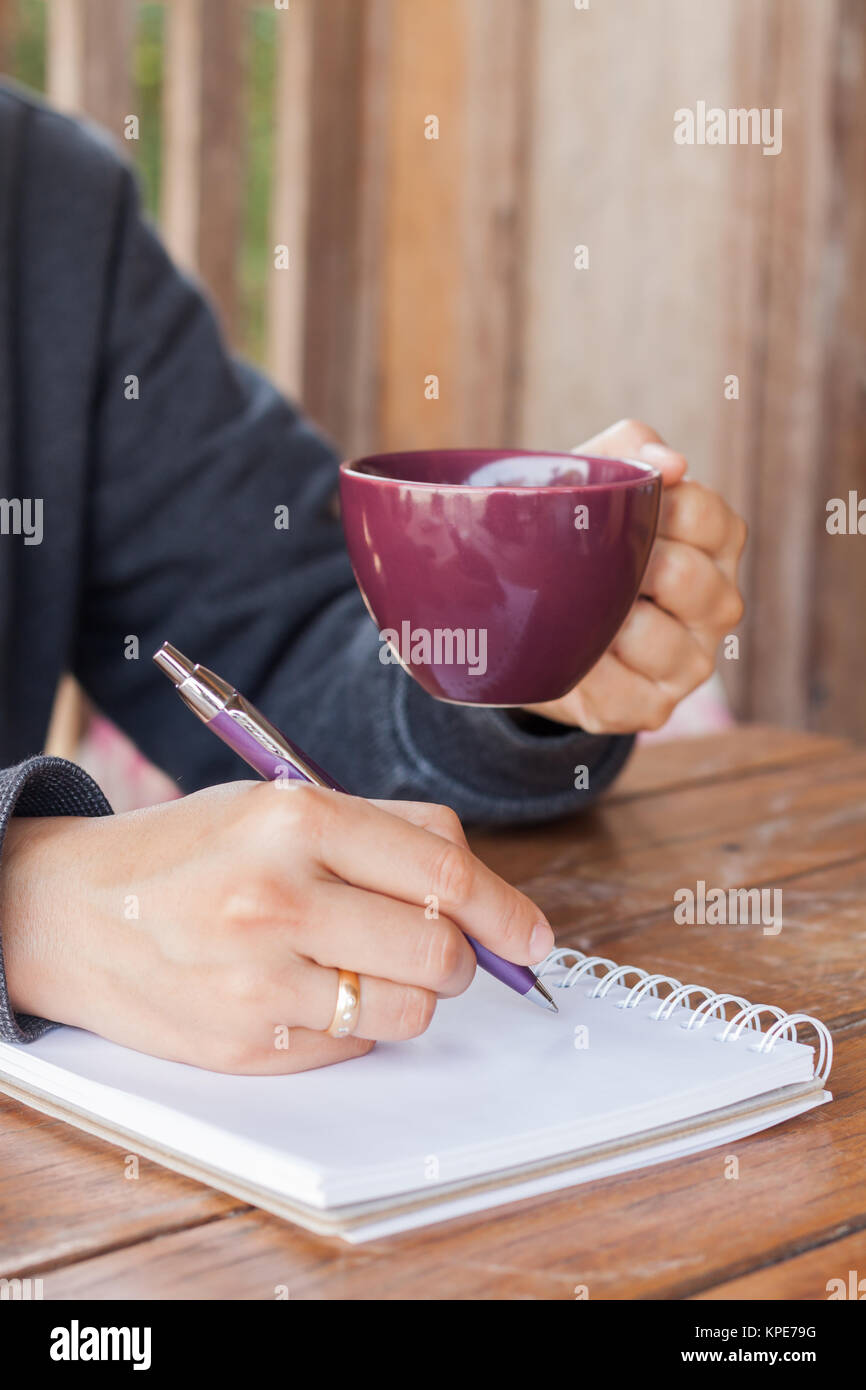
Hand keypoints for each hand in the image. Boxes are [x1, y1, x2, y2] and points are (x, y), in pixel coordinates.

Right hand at [0, 781, 553, 1073]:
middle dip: (460, 957)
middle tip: (442, 950)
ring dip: (411, 993)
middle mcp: (279, 897)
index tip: (533, 934)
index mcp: (296, 819)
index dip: (506, 909)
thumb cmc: (191, 851)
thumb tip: (483, 892)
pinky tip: (306, 989)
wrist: (72, 911)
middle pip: (439, 949)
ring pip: (409, 1009)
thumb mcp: (278, 805)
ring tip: (363, 965)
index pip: (443, 870)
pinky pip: (353, 1043)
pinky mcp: (247, 1042)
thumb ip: (385, 834)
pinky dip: (353, 1021)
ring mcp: (260, 979)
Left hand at [527, 419, 746, 732]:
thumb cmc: (571, 541)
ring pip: (657, 637)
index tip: (611, 511)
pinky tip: (568, 653)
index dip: (654, 510)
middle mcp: (719, 604)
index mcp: (716, 544)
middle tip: (585, 565)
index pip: (706, 515)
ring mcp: (692, 663)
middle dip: (627, 568)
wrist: (519, 622)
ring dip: (604, 622)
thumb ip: (628, 451)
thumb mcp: (588, 481)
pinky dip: (584, 670)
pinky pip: (619, 689)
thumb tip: (672, 464)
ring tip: (576, 610)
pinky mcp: (652, 708)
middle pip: (687, 577)